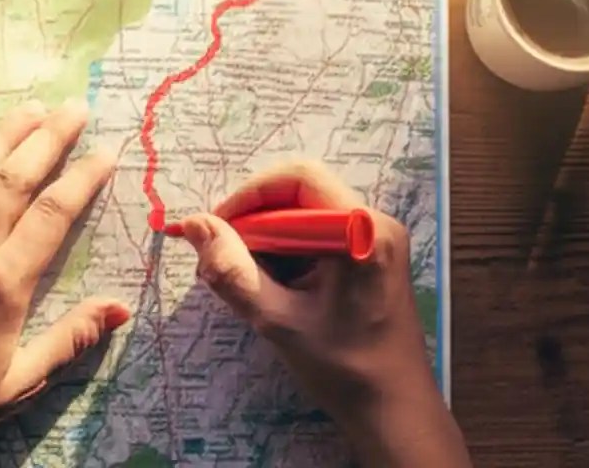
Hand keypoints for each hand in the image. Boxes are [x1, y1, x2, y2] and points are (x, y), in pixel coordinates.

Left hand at [0, 100, 130, 467]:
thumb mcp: (18, 383)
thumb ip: (70, 340)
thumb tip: (119, 307)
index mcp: (2, 285)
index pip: (52, 214)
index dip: (83, 177)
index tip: (106, 151)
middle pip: (13, 178)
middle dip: (48, 137)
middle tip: (74, 108)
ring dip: (2, 135)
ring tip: (30, 108)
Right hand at [178, 161, 469, 467]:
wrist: (394, 408)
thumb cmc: (342, 368)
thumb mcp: (277, 320)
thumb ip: (232, 270)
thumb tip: (194, 225)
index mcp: (361, 231)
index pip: (296, 180)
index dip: (248, 197)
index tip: (215, 230)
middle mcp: (375, 221)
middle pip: (299, 192)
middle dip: (254, 220)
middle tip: (222, 257)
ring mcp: (377, 236)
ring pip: (305, 212)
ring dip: (268, 237)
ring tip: (246, 278)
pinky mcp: (371, 252)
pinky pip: (318, 231)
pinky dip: (287, 250)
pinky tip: (273, 285)